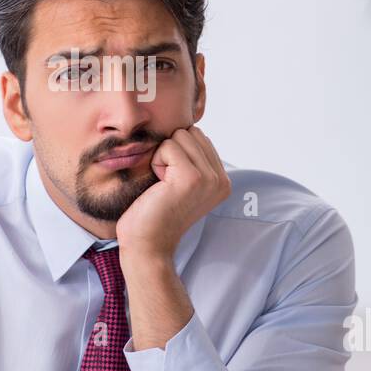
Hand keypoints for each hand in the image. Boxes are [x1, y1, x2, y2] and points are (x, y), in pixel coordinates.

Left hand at [115, 125, 231, 264]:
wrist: (147, 244)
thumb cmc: (155, 212)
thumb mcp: (182, 181)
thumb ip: (193, 158)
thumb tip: (186, 127)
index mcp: (222, 180)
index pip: (200, 137)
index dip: (178, 153)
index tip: (174, 182)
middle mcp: (221, 179)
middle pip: (191, 132)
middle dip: (172, 151)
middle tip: (166, 183)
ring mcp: (209, 179)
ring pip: (180, 136)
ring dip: (163, 157)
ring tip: (163, 185)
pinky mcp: (192, 178)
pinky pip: (168, 146)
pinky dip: (156, 162)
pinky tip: (159, 186)